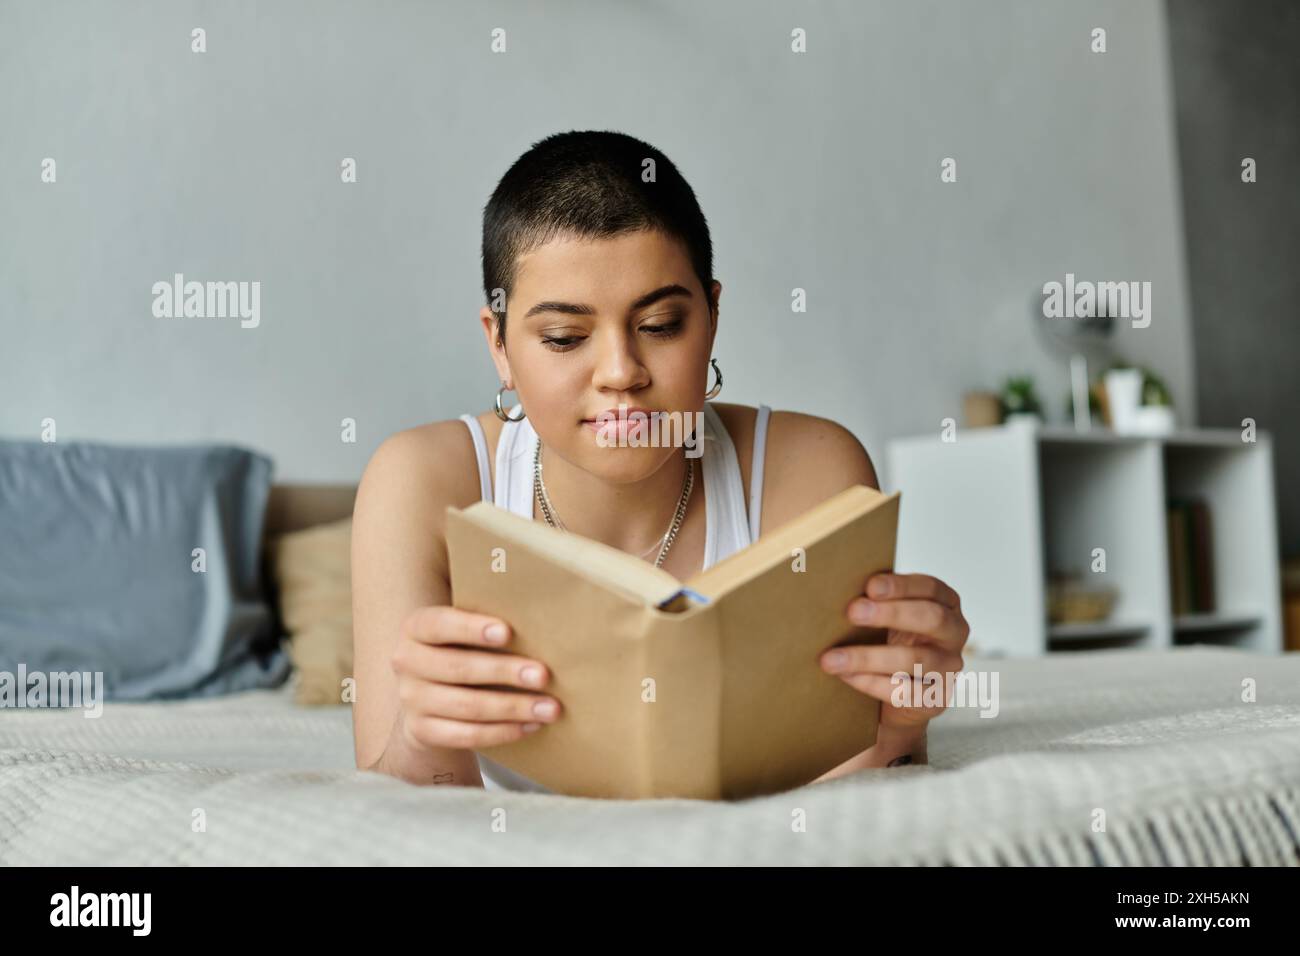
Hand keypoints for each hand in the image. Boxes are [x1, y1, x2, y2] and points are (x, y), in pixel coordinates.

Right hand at [389, 606, 563, 755]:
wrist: (429, 697)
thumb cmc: (461, 650)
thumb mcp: (464, 630)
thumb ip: (489, 623)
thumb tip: (541, 621)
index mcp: (416, 627)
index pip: (440, 624)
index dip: (472, 628)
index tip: (507, 632)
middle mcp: (406, 661)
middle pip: (458, 668)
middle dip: (504, 672)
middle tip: (542, 675)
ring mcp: (411, 699)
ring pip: (467, 705)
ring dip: (513, 707)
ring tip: (549, 707)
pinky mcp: (421, 730)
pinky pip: (466, 735)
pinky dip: (502, 731)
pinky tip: (531, 725)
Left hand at [820, 572, 968, 741]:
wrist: (896, 691)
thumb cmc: (890, 640)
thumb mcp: (888, 616)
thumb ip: (876, 601)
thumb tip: (838, 589)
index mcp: (945, 602)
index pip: (930, 588)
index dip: (901, 586)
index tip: (870, 587)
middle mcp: (954, 632)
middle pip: (931, 618)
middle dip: (891, 613)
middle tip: (853, 612)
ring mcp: (949, 667)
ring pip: (914, 659)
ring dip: (868, 657)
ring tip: (832, 658)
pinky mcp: (936, 698)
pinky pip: (904, 692)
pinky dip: (871, 683)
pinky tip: (846, 676)